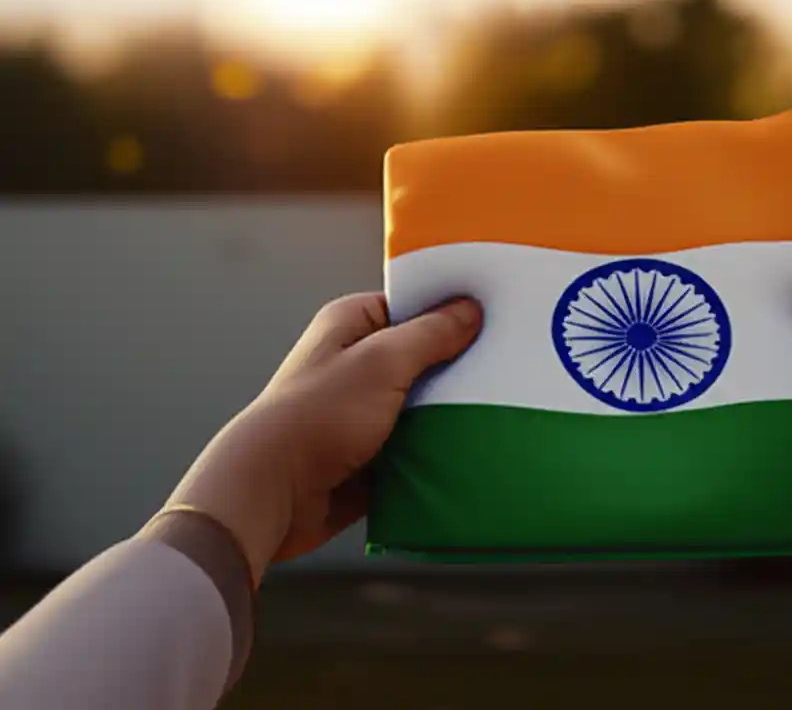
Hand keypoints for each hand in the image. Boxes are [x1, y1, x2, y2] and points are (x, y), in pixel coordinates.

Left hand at [160, 293, 481, 584]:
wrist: (273, 495)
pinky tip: (476, 446)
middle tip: (510, 364)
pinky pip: (419, 445)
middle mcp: (355, 364)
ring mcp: (364, 412)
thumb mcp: (381, 362)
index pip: (411, 305)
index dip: (450, 308)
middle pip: (423, 356)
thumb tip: (469, 310)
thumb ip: (429, 334)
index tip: (496, 313)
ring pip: (425, 404)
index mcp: (350, 326)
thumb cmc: (317, 417)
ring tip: (501, 406)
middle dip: (460, 364)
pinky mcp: (372, 455)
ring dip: (453, 411)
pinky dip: (441, 448)